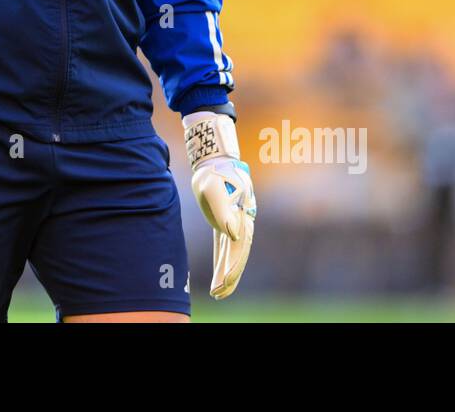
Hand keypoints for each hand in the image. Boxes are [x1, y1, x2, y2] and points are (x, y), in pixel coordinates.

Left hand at [183, 110, 256, 298]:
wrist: (214, 160)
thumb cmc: (214, 173)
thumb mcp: (213, 188)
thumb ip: (223, 209)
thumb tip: (232, 233)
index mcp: (241, 216)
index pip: (238, 246)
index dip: (233, 265)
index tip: (225, 280)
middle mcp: (241, 221)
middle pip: (237, 253)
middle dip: (230, 274)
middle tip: (220, 293)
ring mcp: (234, 222)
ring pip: (231, 252)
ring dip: (226, 271)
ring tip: (219, 291)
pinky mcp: (224, 221)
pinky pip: (224, 245)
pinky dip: (222, 260)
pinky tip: (219, 273)